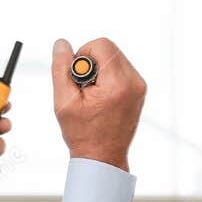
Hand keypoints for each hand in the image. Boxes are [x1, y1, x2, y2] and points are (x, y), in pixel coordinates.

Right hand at [52, 37, 145, 170]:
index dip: (83, 55)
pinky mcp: (139, 90)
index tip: (78, 77)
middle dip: (91, 62)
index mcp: (118, 84)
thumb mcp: (64, 101)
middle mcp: (134, 82)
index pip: (101, 45)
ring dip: (99, 69)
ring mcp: (139, 86)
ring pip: (115, 57)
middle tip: (84, 88)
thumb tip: (61, 44)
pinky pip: (121, 69)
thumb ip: (61, 68)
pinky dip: (108, 76)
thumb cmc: (83, 134)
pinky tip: (100, 97)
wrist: (102, 158)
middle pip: (109, 49)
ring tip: (92, 94)